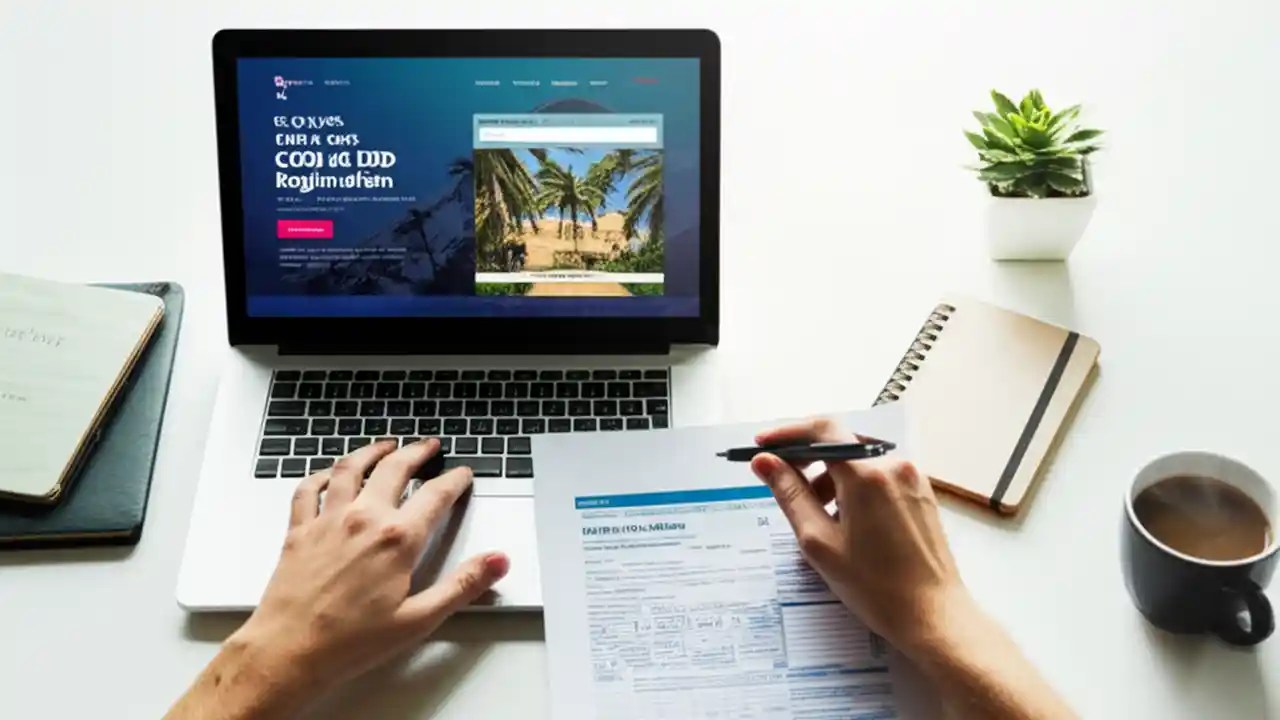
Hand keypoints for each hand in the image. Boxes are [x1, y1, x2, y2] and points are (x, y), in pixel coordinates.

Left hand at [168, 440, 508, 718]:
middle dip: (416, 452)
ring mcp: (328, 521)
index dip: (453, 480)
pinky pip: (308, 489)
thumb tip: (497, 561)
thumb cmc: (350, 642)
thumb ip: (462, 585)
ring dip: (371, 451)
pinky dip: (321, 475)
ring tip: (385, 445)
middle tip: (428, 445)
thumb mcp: (419, 619)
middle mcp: (363, 519)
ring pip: (350, 468)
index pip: (435, 495)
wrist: (289, 651)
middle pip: (394, 469)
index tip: (461, 475)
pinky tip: (328, 473)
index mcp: (397, 540)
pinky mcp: (299, 531)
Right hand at [750, 418, 969, 659]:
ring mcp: (912, 477)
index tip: (762, 446)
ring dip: (830, 475)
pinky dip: (854, 485)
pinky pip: (878, 474)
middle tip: (782, 481)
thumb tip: (764, 462)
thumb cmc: (874, 586)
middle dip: (806, 457)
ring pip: (859, 460)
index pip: (821, 429)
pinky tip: (845, 519)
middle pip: (840, 442)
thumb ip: (790, 494)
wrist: (933, 615)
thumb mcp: (818, 542)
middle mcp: (893, 466)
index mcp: (866, 476)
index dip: (787, 432)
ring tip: (816, 514)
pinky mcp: (921, 491)